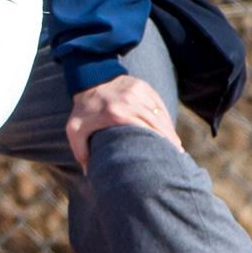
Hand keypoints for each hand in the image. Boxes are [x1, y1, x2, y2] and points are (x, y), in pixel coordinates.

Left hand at [65, 75, 183, 168]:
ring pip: (159, 114)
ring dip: (169, 129)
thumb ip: (80, 151)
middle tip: (177, 154)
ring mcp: (137, 92)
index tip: (167, 157)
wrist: (87, 78)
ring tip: (175, 144)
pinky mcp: (142, 86)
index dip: (158, 143)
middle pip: (156, 123)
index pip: (145, 130)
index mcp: (116, 113)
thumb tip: (89, 174)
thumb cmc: (81, 109)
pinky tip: (169, 128)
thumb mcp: (74, 129)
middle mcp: (129, 101)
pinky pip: (158, 104)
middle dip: (168, 139)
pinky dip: (164, 116)